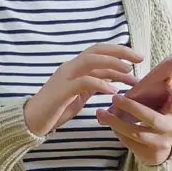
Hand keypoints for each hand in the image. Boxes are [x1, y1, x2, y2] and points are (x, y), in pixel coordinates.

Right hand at [23, 44, 141, 136]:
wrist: (31, 120)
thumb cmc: (57, 108)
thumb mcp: (81, 94)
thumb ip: (95, 84)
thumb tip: (115, 79)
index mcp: (75, 67)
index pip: (99, 51)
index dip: (119, 51)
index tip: (137, 58)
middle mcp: (70, 67)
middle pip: (97, 50)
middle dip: (120, 52)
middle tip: (140, 59)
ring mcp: (65, 77)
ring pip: (90, 61)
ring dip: (112, 64)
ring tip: (128, 72)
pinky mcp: (62, 90)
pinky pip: (84, 82)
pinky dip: (100, 84)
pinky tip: (113, 91)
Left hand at [95, 77, 171, 165]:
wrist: (159, 148)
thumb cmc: (156, 116)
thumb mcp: (159, 106)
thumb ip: (151, 93)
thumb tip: (127, 76)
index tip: (168, 79)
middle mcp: (171, 127)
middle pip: (151, 117)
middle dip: (131, 107)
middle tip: (115, 98)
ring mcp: (161, 142)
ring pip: (136, 133)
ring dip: (117, 122)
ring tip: (101, 113)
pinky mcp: (149, 153)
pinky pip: (130, 142)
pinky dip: (117, 131)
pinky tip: (107, 123)